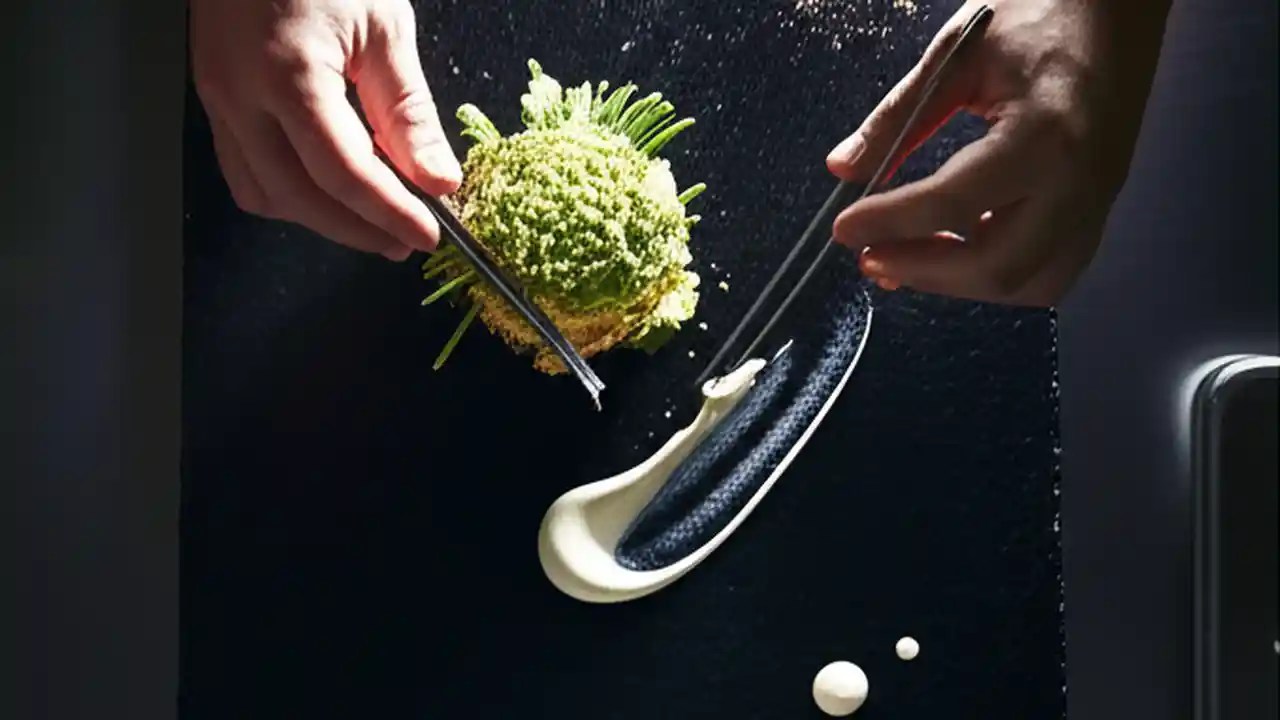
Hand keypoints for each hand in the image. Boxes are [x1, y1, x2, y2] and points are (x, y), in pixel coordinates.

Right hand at [190, 0, 461, 260]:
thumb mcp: (384, 28)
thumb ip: (409, 112)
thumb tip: (437, 180)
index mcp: (288, 74)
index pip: (345, 173)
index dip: (389, 213)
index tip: (427, 237)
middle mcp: (240, 95)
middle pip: (300, 197)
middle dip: (357, 230)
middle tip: (404, 242)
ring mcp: (217, 100)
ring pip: (265, 195)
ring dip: (320, 221)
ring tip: (372, 223)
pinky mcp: (213, 99)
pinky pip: (243, 172)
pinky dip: (288, 197)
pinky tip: (327, 195)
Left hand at [827, 0, 1169, 305]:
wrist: (1120, 3)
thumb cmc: (1041, 11)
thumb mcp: (957, 53)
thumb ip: (898, 116)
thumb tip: (841, 168)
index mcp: (1044, 133)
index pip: (953, 202)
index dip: (890, 223)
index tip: (844, 229)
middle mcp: (1079, 181)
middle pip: (998, 267)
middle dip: (925, 272)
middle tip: (871, 258)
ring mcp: (1097, 200)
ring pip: (1031, 284)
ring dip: (962, 283)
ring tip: (909, 257)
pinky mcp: (1100, 206)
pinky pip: (1052, 268)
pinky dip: (998, 274)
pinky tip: (957, 248)